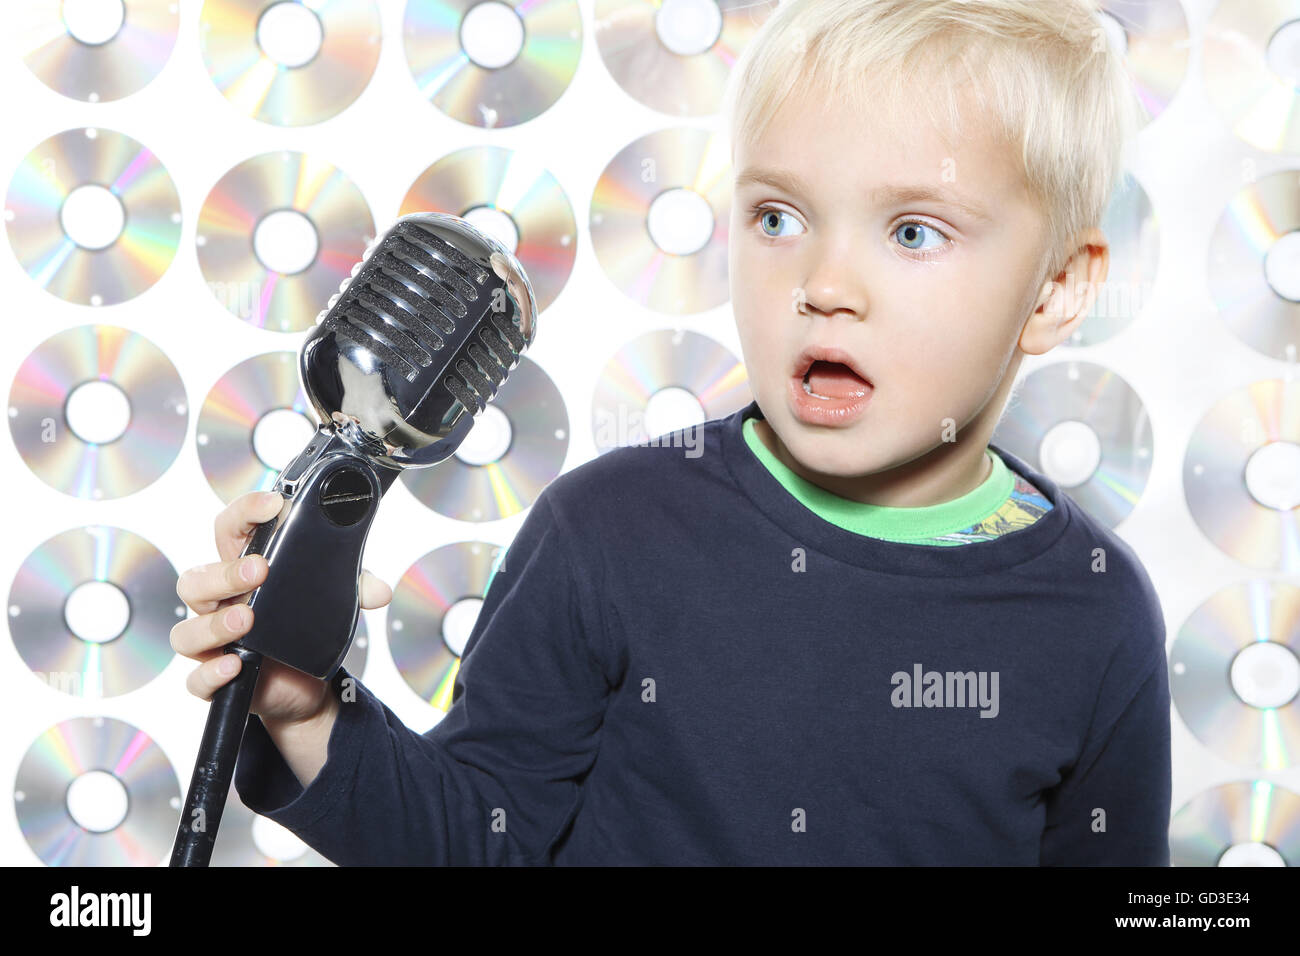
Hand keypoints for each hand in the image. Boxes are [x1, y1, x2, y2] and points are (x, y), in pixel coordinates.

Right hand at [171, 490, 391, 727]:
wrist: (302, 683)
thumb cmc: (300, 627)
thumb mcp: (330, 600)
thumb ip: (354, 588)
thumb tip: (380, 590)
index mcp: (241, 572)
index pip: (229, 531)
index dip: (245, 512)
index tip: (274, 503)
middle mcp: (219, 604)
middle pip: (196, 579)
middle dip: (225, 572)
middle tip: (259, 569)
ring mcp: (213, 643)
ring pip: (186, 631)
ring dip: (215, 623)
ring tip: (247, 618)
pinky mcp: (217, 681)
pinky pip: (197, 680)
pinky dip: (211, 673)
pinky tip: (234, 665)